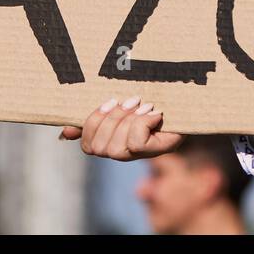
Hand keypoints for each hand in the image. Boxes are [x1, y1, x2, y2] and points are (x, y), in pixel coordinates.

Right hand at [59, 96, 183, 159]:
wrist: (188, 100)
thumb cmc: (150, 99)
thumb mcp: (119, 104)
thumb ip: (95, 116)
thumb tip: (65, 134)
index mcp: (113, 140)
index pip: (88, 146)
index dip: (92, 124)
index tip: (109, 102)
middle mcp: (125, 152)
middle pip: (100, 147)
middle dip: (113, 119)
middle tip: (131, 101)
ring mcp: (143, 154)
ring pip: (118, 147)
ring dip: (130, 120)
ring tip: (143, 105)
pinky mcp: (160, 150)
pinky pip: (137, 144)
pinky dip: (143, 124)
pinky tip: (155, 114)